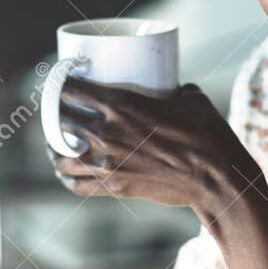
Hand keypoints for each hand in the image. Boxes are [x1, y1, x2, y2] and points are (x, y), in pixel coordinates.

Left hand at [51, 79, 262, 220]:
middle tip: (54, 109)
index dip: (56, 83)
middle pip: (58, 119)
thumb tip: (173, 87)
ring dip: (53, 147)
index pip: (69, 89)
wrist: (216, 178)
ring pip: (60, 155)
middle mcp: (106, 132)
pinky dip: (66, 177)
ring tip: (55, 143)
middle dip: (51, 112)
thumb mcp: (190, 99)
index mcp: (120, 104)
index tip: (57, 81)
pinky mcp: (113, 187)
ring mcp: (107, 162)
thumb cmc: (208, 134)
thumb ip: (173, 90)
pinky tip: (65, 171)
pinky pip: (75, 184)